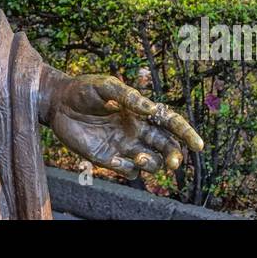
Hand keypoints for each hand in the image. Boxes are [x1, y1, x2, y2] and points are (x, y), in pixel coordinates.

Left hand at [42, 72, 203, 178]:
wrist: (58, 103)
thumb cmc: (83, 90)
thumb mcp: (105, 85)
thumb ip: (128, 96)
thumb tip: (152, 109)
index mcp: (140, 112)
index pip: (170, 124)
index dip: (186, 134)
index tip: (198, 146)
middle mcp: (136, 131)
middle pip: (166, 148)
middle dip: (174, 156)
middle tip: (173, 162)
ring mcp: (123, 146)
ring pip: (151, 163)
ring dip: (152, 165)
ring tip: (139, 158)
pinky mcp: (107, 158)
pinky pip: (126, 172)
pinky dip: (126, 170)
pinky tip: (114, 159)